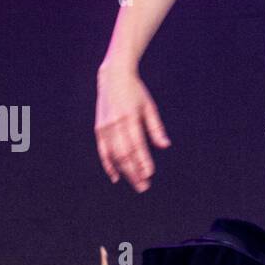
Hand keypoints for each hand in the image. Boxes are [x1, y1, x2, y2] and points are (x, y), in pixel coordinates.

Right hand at [95, 60, 170, 192]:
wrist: (112, 78)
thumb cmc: (136, 92)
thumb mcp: (149, 106)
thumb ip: (156, 127)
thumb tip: (165, 146)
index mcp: (130, 116)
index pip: (137, 144)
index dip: (142, 160)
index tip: (149, 174)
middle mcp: (115, 124)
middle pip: (124, 154)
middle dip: (134, 172)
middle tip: (144, 186)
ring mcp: (105, 127)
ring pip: (114, 155)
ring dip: (124, 171)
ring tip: (136, 183)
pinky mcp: (99, 129)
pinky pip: (103, 151)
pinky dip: (108, 165)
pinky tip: (116, 177)